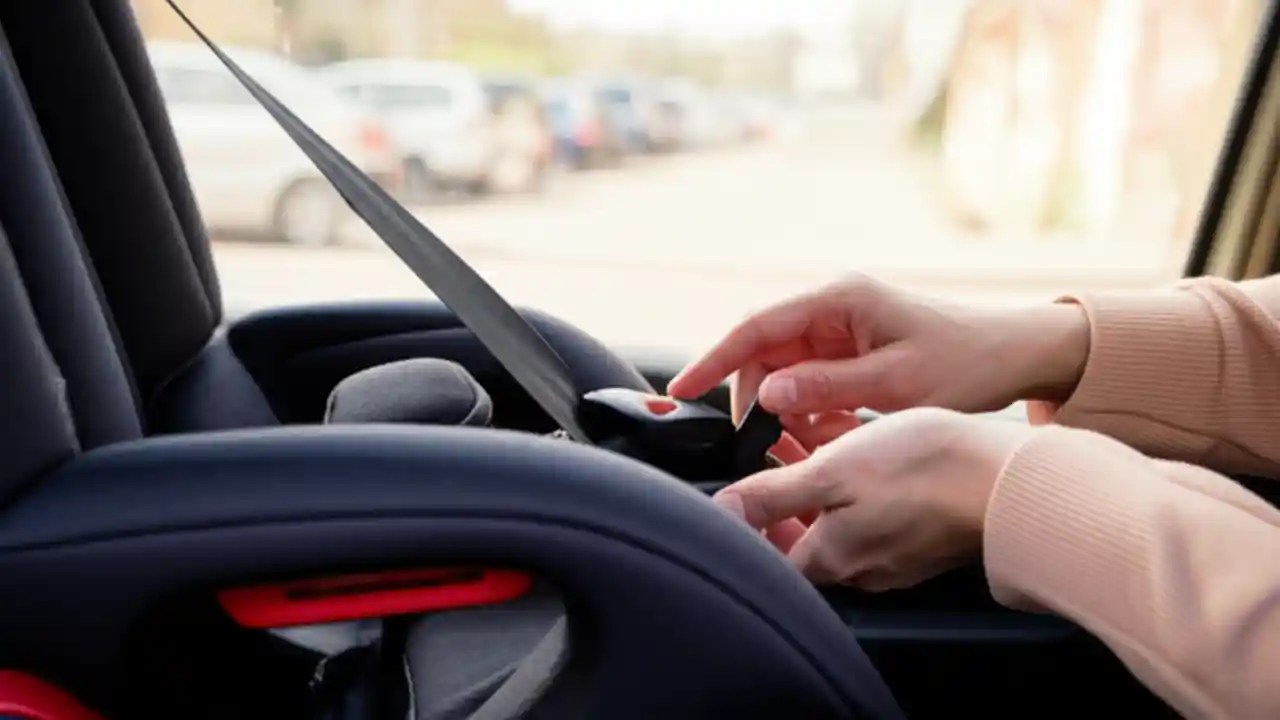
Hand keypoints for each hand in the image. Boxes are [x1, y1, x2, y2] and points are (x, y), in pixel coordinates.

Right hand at [668, 274, 1088, 421]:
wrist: (1017, 357)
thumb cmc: (965, 362)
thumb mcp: (895, 384)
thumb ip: (826, 388)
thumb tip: (766, 394)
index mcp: (839, 301)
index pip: (757, 328)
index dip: (714, 360)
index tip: (682, 390)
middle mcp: (833, 310)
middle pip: (765, 354)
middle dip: (759, 399)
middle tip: (762, 442)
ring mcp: (841, 331)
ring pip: (786, 375)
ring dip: (791, 413)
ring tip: (816, 442)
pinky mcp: (851, 354)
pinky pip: (812, 386)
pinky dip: (814, 415)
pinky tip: (836, 436)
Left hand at [714, 408, 1032, 590]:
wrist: (1009, 479)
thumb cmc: (923, 471)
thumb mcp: (831, 472)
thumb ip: (772, 495)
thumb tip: (720, 512)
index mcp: (830, 559)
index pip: (766, 556)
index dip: (746, 521)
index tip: (740, 483)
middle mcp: (860, 569)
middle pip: (801, 536)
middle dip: (783, 492)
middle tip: (775, 447)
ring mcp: (895, 558)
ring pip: (839, 520)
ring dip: (820, 483)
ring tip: (813, 437)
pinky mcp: (923, 539)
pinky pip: (875, 514)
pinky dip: (859, 485)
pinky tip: (865, 449)